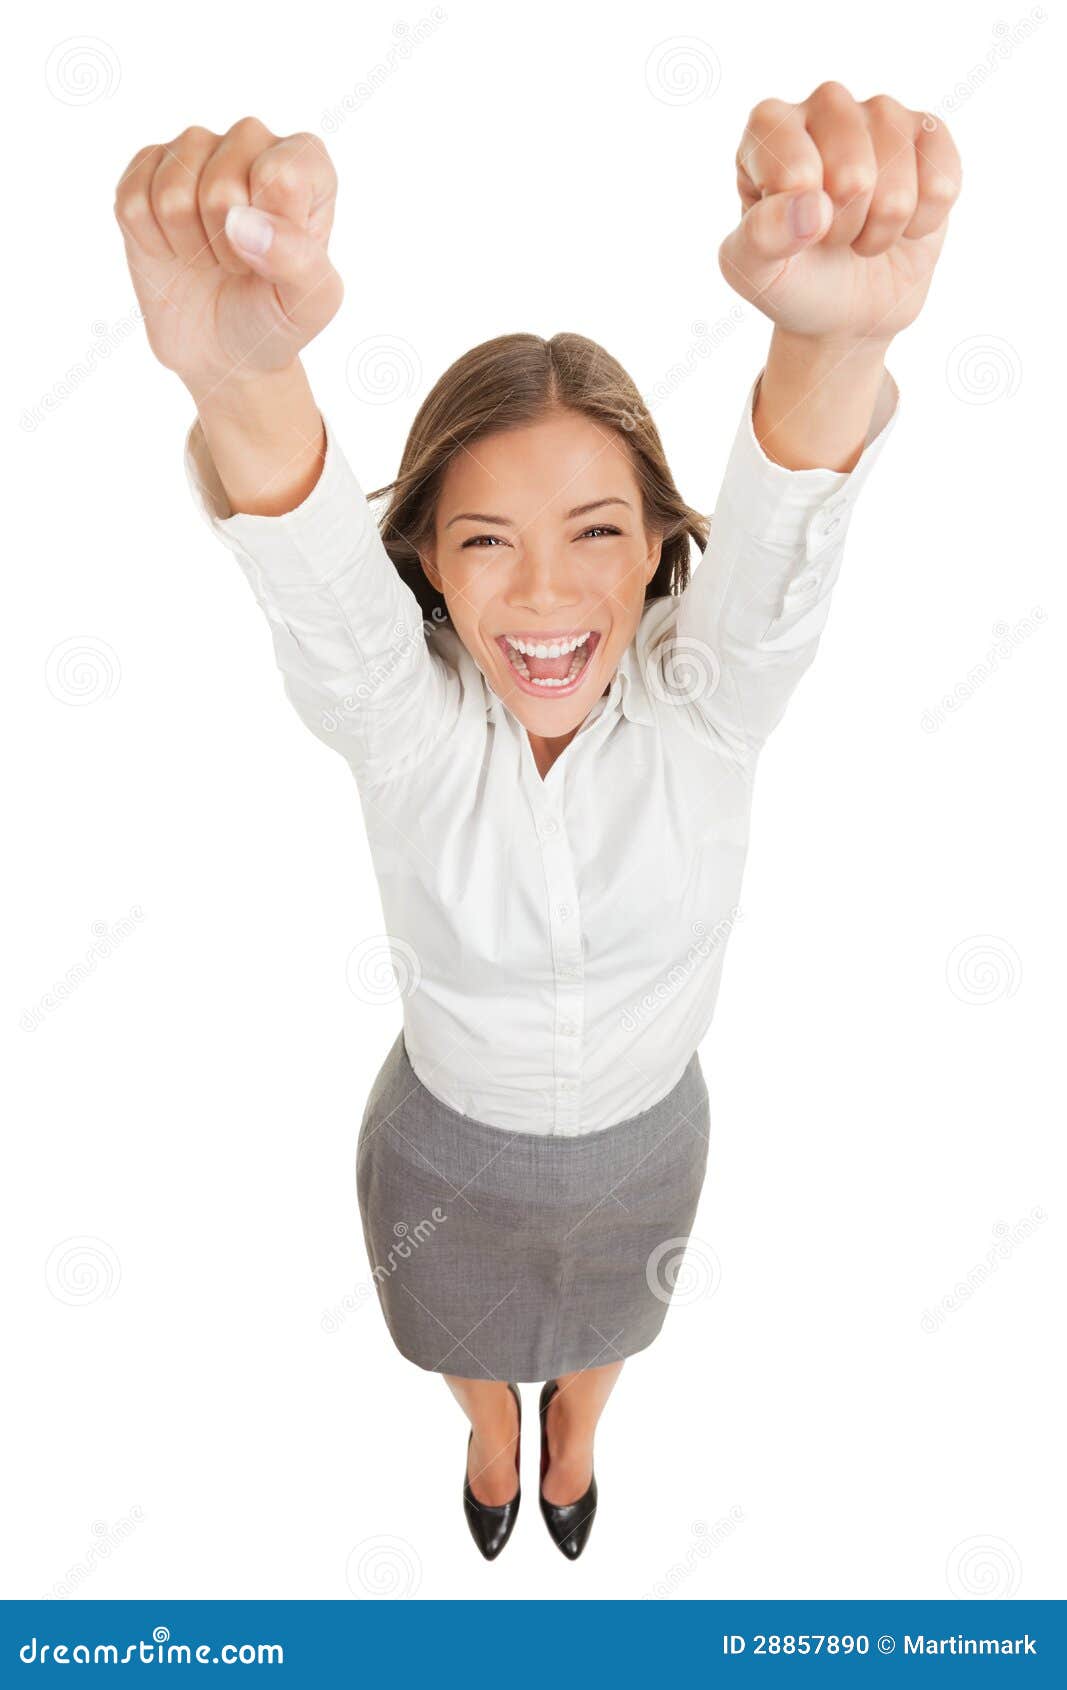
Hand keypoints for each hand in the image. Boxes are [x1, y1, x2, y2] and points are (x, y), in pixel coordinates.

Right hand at [113, 117, 343, 397]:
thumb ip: (299, 260)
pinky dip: (152, 243)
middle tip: (240, 264)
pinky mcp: (147, 168)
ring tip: (210, 256)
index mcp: (305, 162)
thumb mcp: (310, 303)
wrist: (223, 347)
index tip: (277, 258)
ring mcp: (195, 149)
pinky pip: (132, 201)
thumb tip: (241, 221)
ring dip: (189, 246)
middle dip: (226, 246)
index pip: (281, 176)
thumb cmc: (275, 315)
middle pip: (221, 187)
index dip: (270, 233)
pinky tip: (176, 248)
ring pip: (172, 193)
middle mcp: (251, 141)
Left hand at [718, 82, 961, 345]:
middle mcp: (825, 104)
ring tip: (860, 230)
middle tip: (830, 235)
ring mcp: (881, 113)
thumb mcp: (754, 273)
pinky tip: (901, 222)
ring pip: (898, 183)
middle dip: (845, 227)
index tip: (794, 232)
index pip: (795, 169)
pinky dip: (921, 223)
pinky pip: (941, 183)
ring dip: (881, 229)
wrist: (844, 306)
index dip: (802, 220)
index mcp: (769, 126)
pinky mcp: (928, 133)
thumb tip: (808, 206)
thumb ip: (760, 238)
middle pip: (853, 174)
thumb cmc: (792, 279)